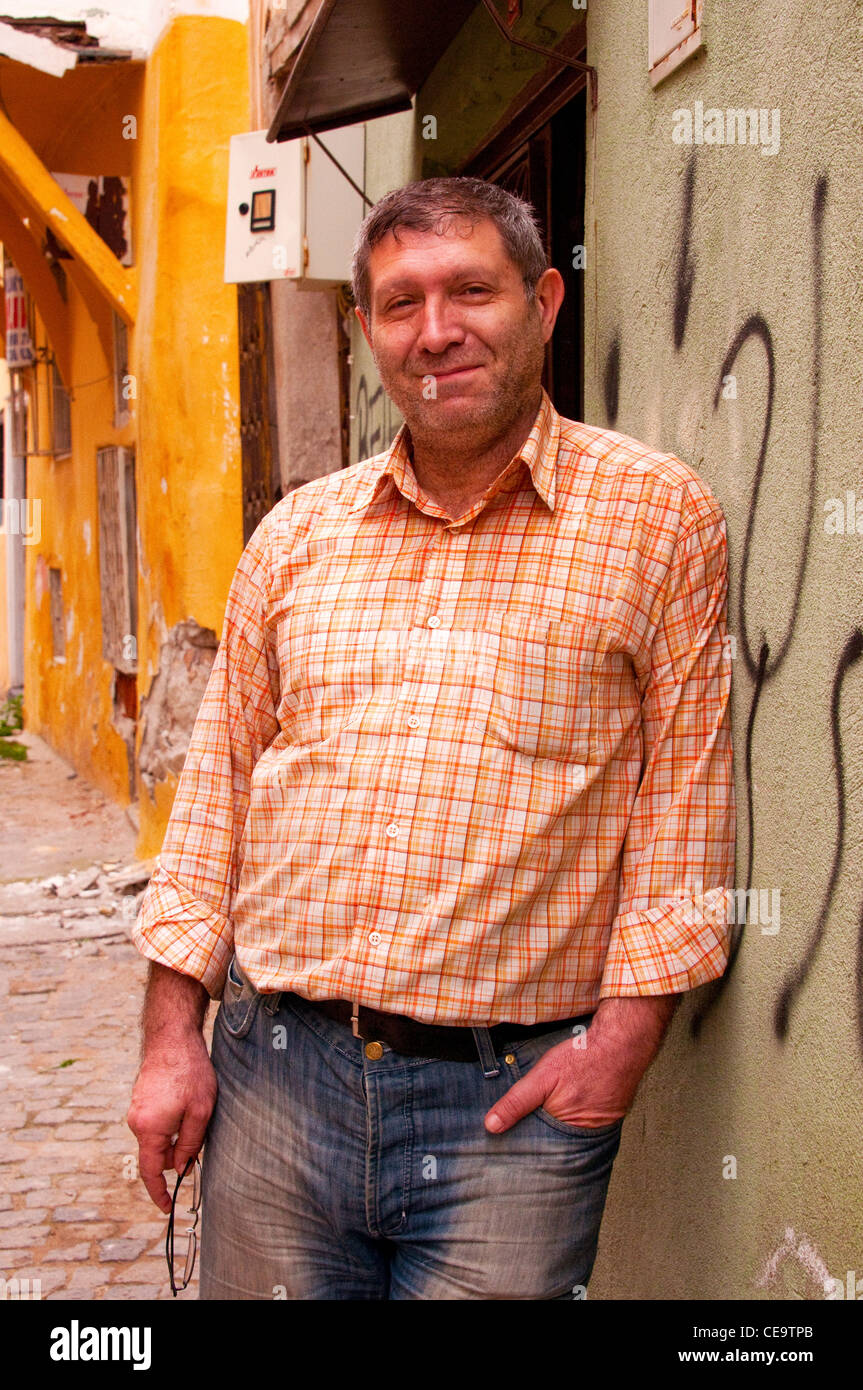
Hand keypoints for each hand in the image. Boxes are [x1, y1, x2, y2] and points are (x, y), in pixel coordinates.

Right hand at [126, 1033, 217, 1212]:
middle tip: (200, 1136)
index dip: (158, 1192)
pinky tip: (186, 1101)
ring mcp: (136, 1109)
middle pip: (156, 1153)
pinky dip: (170, 1122)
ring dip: (176, 1134)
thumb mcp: (200, 1112)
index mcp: (148, 1129)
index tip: (167, 1207)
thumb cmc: (189, 1072)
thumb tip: (181, 1169)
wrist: (172, 1037)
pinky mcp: (141, 1099)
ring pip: (158, 1136)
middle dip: (177, 1154)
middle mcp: (136, 1121)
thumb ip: (189, 1144)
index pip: (149, 1172)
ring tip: (195, 1110)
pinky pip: (155, 1122)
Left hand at [484, 1034, 632, 1133]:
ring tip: (552, 1110)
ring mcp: (601, 1127)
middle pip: (555, 1143)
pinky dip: (578, 1116)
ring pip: (572, 1134)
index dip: (525, 1141)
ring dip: (560, 1126)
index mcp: (566, 1130)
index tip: (509, 1140)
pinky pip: (588, 1123)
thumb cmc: (581, 1058)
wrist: (621, 1043)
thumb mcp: (542, 1077)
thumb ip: (517, 1102)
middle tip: (530, 1121)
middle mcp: (586, 1136)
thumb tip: (491, 1126)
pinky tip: (573, 1102)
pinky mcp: (611, 1117)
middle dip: (541, 1135)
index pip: (539, 1147)